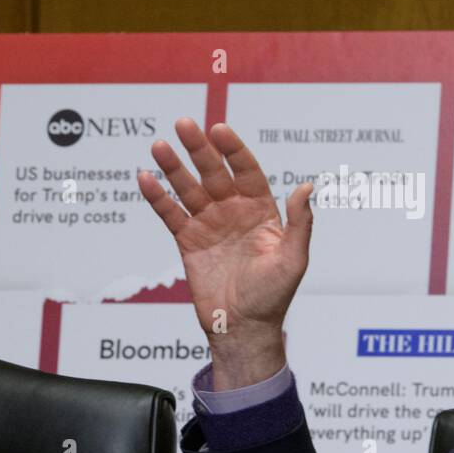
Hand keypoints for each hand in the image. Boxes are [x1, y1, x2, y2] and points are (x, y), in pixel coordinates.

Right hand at [137, 118, 313, 389]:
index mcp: (261, 211)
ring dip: (174, 167)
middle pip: (214, 172)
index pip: (246, 171)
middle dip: (199, 149)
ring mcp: (209, 224)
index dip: (233, 150)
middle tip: (184, 124)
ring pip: (189, 188)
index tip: (220, 130)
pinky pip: (170, 214)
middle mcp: (234, 211)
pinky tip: (145, 177)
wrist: (243, 328)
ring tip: (160, 145)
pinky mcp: (188, 241)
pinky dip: (157, 196)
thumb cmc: (273, 297)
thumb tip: (308, 186)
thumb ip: (300, 222)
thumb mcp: (293, 259)